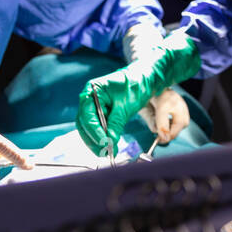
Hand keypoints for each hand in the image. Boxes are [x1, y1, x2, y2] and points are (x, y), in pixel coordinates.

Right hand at [76, 33, 200, 155]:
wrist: (146, 78)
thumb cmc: (136, 85)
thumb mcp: (126, 105)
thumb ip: (115, 123)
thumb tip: (109, 142)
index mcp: (93, 91)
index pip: (88, 117)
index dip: (95, 133)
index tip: (104, 144)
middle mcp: (89, 98)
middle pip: (85, 124)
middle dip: (93, 140)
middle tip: (104, 153)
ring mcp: (95, 104)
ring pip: (89, 127)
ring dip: (96, 141)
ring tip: (107, 152)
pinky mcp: (102, 111)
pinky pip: (98, 126)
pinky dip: (102, 136)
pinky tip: (109, 145)